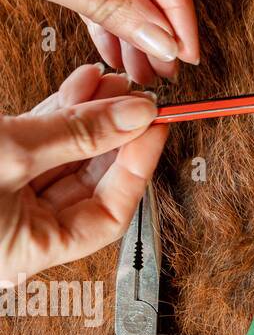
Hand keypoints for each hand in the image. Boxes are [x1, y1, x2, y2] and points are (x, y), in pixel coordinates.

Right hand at [0, 63, 166, 282]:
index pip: (110, 214)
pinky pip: (36, 143)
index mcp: (29, 252)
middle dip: (117, 133)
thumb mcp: (11, 154)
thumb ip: (78, 134)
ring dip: (91, 116)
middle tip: (140, 99)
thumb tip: (137, 114)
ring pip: (64, 157)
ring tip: (115, 83)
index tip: (157, 125)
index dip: (138, 167)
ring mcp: (3, 200)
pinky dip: (60, 114)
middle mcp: (19, 232)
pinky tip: (83, 85)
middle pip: (90, 182)